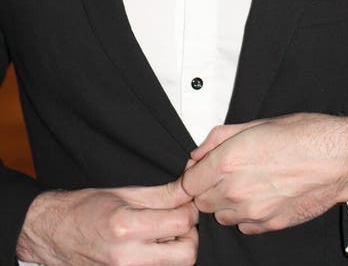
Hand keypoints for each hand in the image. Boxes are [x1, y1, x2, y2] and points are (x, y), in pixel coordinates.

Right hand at [16, 180, 198, 265]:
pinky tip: (150, 245)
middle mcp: (127, 258)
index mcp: (126, 227)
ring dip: (176, 249)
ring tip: (160, 232)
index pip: (182, 224)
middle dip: (189, 235)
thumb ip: (163, 194)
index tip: (184, 203)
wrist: (55, 233)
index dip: (189, 210)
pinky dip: (161, 259)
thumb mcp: (126, 193)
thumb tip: (190, 190)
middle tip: (177, 221)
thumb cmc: (86, 209)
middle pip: (186, 255)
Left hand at [182, 112, 347, 234]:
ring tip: (248, 183)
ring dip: (226, 203)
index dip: (192, 176)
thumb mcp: (257, 123)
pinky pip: (244, 225)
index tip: (197, 174)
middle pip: (201, 202)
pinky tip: (262, 195)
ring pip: (221, 216)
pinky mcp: (269, 225)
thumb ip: (219, 138)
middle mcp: (236, 189)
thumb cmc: (304, 135)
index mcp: (229, 160)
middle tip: (227, 173)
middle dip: (208, 188)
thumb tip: (199, 152)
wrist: (338, 158)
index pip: (188, 182)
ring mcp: (252, 211)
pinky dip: (246, 215)